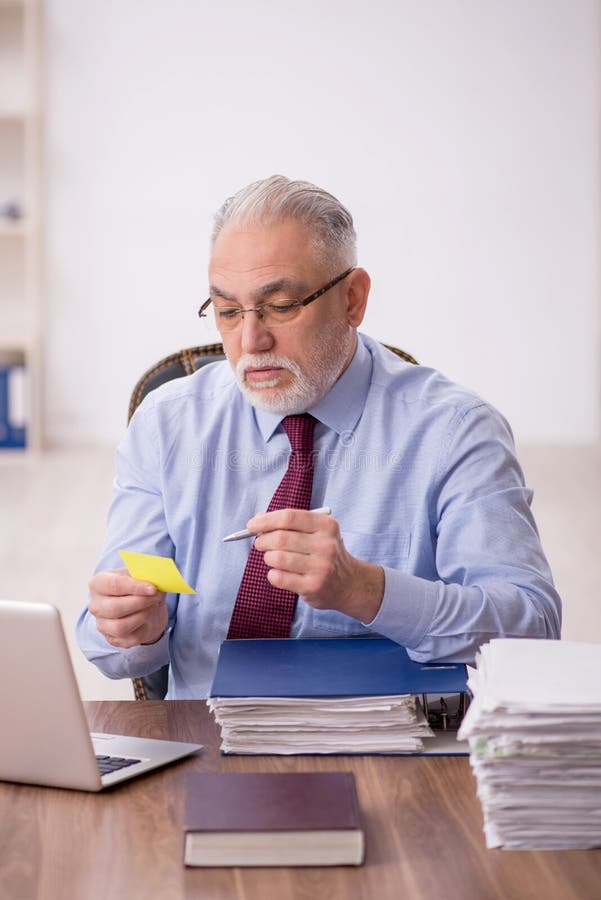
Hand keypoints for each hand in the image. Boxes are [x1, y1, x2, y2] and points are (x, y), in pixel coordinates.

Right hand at [88, 568, 167, 647]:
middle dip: (141, 602)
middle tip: (157, 596)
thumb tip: (158, 577)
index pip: (114, 585)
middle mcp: (95, 605)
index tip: (153, 588)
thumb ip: (145, 575)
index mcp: (98, 583)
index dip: (135, 587)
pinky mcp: (112, 639)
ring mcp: (102, 624)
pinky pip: (130, 638)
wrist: (142, 607)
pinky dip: (143, 628)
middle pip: (115, 608)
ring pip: (120, 626)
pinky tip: (148, 618)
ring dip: (142, 616)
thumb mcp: (140, 575)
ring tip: (152, 606)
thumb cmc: (137, 587)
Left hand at [250, 509, 384, 622]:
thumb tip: (258, 520)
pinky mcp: (313, 586)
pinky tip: (280, 573)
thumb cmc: (325, 554)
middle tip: (260, 543)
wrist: (349, 584)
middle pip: (280, 538)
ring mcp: (321, 567)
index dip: (266, 520)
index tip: (252, 525)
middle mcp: (326, 545)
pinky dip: (272, 574)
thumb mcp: (317, 532)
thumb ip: (290, 524)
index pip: (289, 517)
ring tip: (272, 558)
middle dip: (263, 540)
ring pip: (277, 558)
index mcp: (327, 526)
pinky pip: (278, 577)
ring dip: (268, 557)